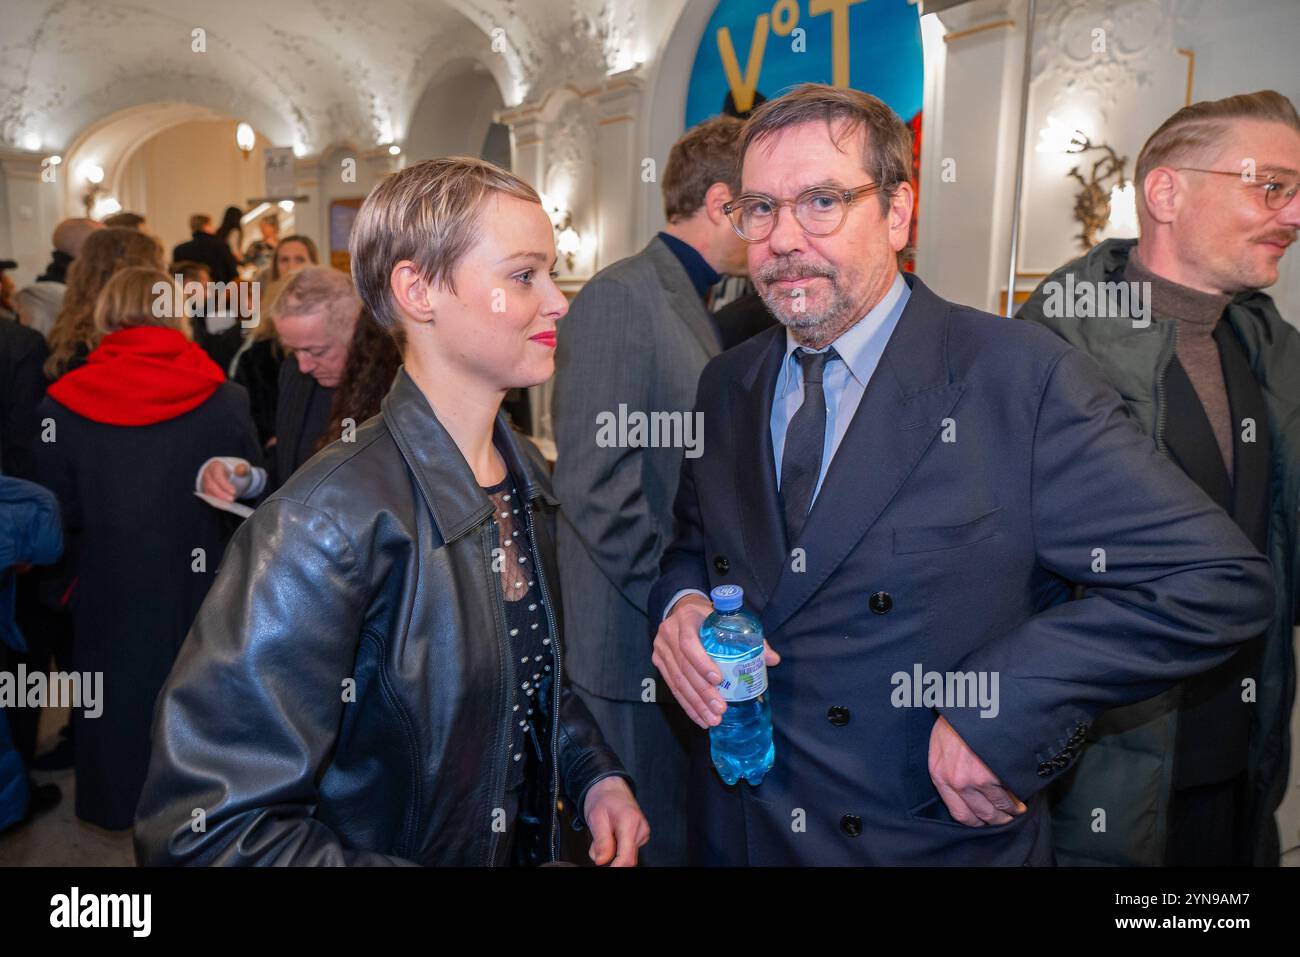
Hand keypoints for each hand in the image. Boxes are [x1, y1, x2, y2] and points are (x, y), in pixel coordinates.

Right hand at [200, 459, 248, 501]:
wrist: (223, 470)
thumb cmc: (231, 468)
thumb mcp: (238, 466)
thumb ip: (241, 468)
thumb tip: (241, 470)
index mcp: (215, 466)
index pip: (218, 476)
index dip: (225, 485)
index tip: (234, 492)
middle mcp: (208, 474)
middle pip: (211, 485)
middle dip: (221, 494)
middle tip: (231, 499)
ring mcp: (205, 482)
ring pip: (208, 492)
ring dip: (218, 499)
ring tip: (228, 503)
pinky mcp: (206, 490)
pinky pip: (209, 497)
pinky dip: (216, 501)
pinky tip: (224, 505)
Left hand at [583, 776, 648, 866]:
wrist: (610, 787)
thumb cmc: (602, 799)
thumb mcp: (595, 818)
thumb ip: (601, 841)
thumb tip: (601, 861)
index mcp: (630, 822)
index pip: (627, 857)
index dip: (615, 868)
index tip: (604, 867)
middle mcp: (641, 828)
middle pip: (627, 857)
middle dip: (610, 857)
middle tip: (596, 842)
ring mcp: (643, 832)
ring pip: (626, 854)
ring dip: (612, 851)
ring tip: (604, 833)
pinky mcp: (642, 835)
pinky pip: (628, 849)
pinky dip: (617, 846)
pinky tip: (612, 834)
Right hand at [652, 594, 780, 728]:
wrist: (680, 609)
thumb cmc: (707, 615)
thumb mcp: (725, 618)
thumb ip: (748, 637)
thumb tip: (773, 659)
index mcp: (686, 619)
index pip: (689, 643)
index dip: (702, 663)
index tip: (718, 679)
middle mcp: (669, 634)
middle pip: (684, 668)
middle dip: (703, 692)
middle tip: (720, 709)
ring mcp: (662, 650)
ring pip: (677, 681)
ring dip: (696, 703)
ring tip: (712, 719)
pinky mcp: (659, 662)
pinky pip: (672, 687)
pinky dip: (687, 704)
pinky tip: (700, 717)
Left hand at [928, 714, 1026, 825]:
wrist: (974, 697)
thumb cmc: (958, 716)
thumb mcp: (941, 740)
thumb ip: (947, 765)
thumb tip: (963, 787)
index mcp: (939, 773)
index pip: (958, 813)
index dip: (976, 820)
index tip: (986, 818)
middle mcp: (955, 781)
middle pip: (980, 816)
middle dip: (996, 819)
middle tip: (1006, 816)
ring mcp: (975, 779)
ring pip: (997, 809)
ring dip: (1010, 812)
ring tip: (1017, 808)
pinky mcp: (994, 774)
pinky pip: (1010, 797)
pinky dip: (1018, 801)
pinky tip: (1022, 798)